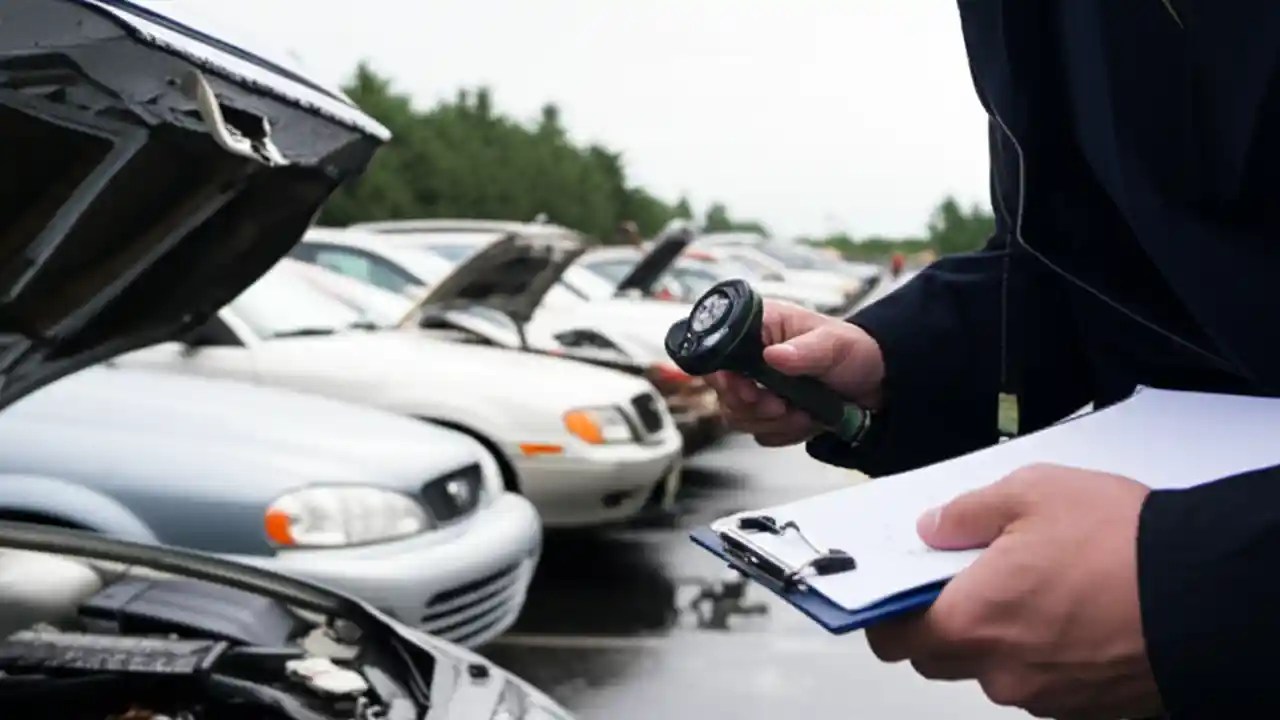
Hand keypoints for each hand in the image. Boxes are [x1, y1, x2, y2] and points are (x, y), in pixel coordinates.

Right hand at [705, 300, 884, 446]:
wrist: (876, 381)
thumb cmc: (853, 349)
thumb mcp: (834, 345)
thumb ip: (806, 351)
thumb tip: (774, 355)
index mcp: (759, 328)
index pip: (718, 352)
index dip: (724, 376)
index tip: (747, 391)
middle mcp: (752, 357)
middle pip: (724, 392)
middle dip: (753, 406)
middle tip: (781, 406)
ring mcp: (758, 386)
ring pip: (739, 417)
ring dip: (772, 422)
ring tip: (802, 412)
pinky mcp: (768, 411)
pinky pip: (761, 432)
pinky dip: (784, 433)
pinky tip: (805, 420)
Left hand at [865, 464, 1162, 719]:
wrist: (1206, 593)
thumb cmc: (1120, 544)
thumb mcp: (1031, 493)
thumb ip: (967, 513)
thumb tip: (933, 527)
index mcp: (970, 621)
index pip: (894, 638)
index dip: (887, 613)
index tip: (894, 591)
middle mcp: (1000, 671)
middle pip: (940, 658)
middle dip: (942, 622)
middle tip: (966, 578)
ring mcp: (1045, 695)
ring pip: (994, 670)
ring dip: (999, 637)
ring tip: (1035, 586)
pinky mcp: (1086, 706)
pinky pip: (1043, 680)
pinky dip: (1044, 652)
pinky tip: (1071, 611)